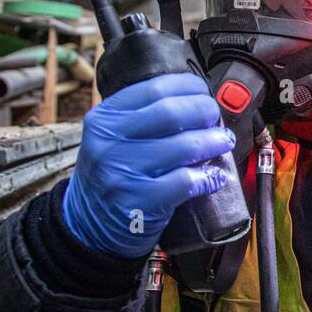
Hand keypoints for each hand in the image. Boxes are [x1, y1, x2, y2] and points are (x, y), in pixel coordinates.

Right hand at [62, 73, 235, 257]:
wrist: (88, 224)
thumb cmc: (113, 174)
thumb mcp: (113, 138)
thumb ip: (144, 118)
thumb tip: (197, 101)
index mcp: (105, 119)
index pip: (155, 88)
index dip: (189, 87)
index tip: (204, 93)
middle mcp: (109, 142)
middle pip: (172, 112)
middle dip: (205, 111)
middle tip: (216, 118)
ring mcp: (123, 172)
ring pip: (185, 146)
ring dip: (214, 141)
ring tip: (224, 142)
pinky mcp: (139, 201)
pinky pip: (186, 181)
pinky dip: (208, 177)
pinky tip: (215, 176)